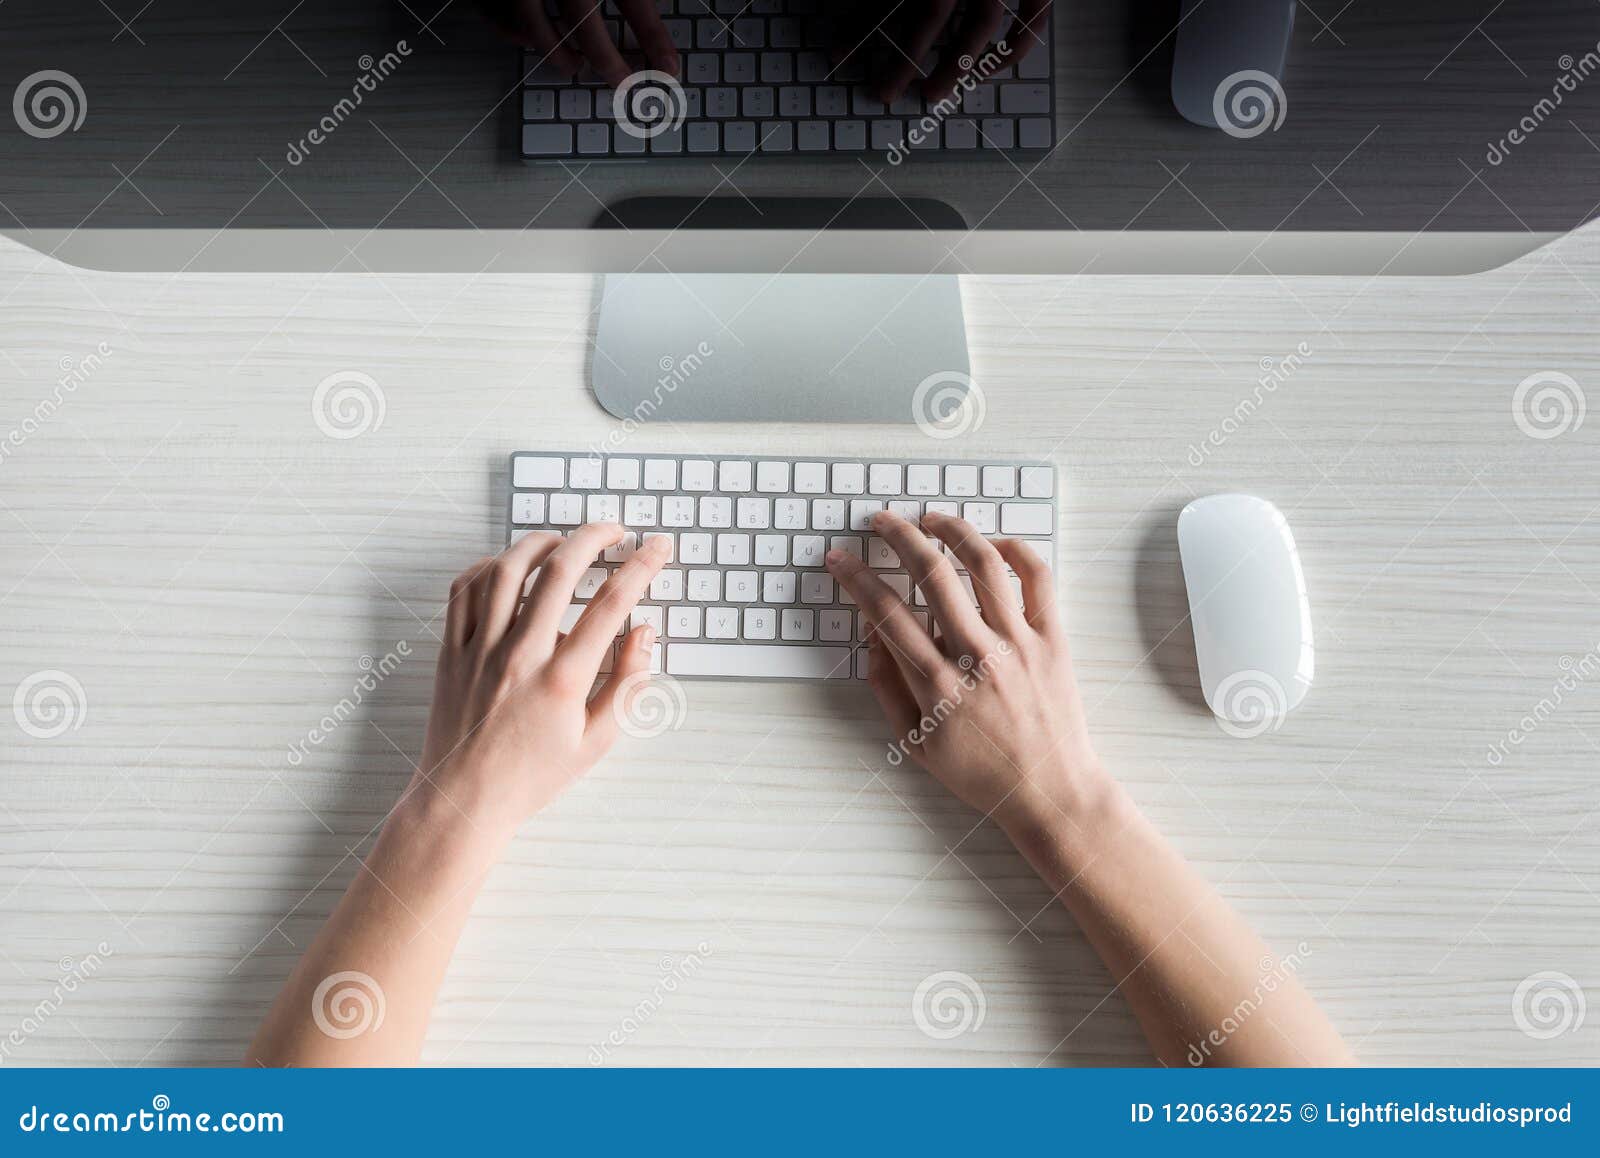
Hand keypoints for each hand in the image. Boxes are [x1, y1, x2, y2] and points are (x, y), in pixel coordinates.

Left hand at [412, 525, 668, 837]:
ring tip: (563, 540)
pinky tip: (507, 566)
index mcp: (561, 680)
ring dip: (540, 542)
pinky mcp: (451, 651)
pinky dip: (487, 567)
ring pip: (507, 569)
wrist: (464, 800)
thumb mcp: (596, 742)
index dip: (641, 567)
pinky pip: (463, 590)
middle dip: (593, 537)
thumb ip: (627, 684)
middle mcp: (520, 656)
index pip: (611, 605)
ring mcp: (480, 650)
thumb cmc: (531, 777)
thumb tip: (645, 634)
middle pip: (559, 571)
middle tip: (613, 529)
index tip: (656, 547)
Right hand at [479, 0, 679, 85]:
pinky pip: (497, 17)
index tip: (669, 67)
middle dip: (607, 60)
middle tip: (622, 82)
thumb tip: (651, 15)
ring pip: (534, 26)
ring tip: (575, 66)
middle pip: (583, 21)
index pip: (633, 1)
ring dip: (558, 54)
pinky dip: (515, 34)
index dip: (653, 38)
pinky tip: (533, 40)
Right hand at [825, 508, 1100, 837]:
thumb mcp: (915, 744)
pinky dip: (1016, 551)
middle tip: (882, 520)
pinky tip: (993, 544)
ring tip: (931, 518)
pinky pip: (1037, 579)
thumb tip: (872, 636)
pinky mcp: (1052, 640)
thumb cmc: (981, 773)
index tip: (840, 559)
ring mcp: (1018, 644)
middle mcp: (977, 657)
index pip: (885, 612)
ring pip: (983, 565)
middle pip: (931, 574)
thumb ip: (888, 687)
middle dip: (898, 536)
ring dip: (953, 530)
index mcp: (936, 686)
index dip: (855, 577)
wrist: (1049, 791)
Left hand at [829, 0, 1051, 102]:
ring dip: (957, 65)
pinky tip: (995, 69)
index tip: (837, 55)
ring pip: (980, 23)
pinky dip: (1018, 43)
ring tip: (934, 95)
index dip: (859, 25)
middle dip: (904, 60)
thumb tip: (845, 12)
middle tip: (885, 94)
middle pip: (929, 14)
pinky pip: (1034, 12)